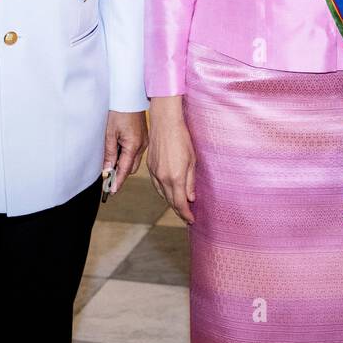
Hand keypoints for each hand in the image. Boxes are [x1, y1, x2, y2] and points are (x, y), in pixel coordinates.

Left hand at [103, 110, 146, 196]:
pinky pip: (136, 153)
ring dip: (123, 165)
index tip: (111, 191)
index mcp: (133, 146)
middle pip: (130, 168)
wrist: (129, 96)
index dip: (117, 181)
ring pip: (133, 161)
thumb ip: (109, 154)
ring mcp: (145, 142)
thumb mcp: (110, 134)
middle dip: (120, 174)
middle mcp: (142, 146)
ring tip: (111, 163)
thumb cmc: (119, 111)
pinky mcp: (144, 138)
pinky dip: (128, 156)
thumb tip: (107, 171)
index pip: (124, 170)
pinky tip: (119, 151)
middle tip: (107, 179)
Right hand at [146, 96, 195, 223]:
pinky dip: (163, 192)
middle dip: (178, 210)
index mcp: (175, 177)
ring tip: (179, 206)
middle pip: (170, 201)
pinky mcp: (150, 167)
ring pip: (162, 194)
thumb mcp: (192, 161)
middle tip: (187, 216)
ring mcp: (154, 172)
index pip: (179, 203)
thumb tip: (190, 198)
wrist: (165, 123)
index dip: (185, 214)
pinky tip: (169, 191)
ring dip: (170, 202)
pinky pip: (156, 185)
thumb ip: (190, 181)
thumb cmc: (181, 138)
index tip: (191, 220)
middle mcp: (162, 177)